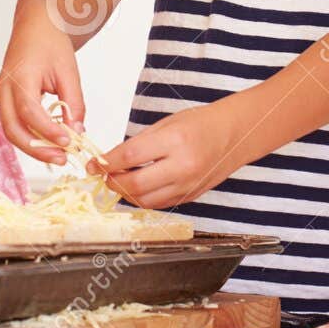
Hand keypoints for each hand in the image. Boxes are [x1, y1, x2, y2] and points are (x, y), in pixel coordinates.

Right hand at [0, 32, 86, 165]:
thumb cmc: (51, 44)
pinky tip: (50, 143)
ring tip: (58, 155)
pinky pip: (14, 125)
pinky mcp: (6, 101)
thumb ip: (73, 104)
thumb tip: (76, 133)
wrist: (36, 27)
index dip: (48, 130)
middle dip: (36, 148)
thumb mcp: (69, 72)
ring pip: (11, 131)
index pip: (29, 112)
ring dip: (33, 147)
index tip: (67, 142)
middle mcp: (4, 89)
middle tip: (61, 158)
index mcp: (20, 77)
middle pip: (13, 129)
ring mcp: (2, 96)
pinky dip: (30, 137)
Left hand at [99, 103, 244, 208]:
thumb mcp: (168, 123)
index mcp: (175, 141)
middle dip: (112, 182)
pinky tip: (137, 187)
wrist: (235, 135)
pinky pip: (159, 204)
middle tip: (103, 175)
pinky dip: (143, 198)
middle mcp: (182, 167)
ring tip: (118, 181)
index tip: (94, 164)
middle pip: (134, 185)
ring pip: (144, 200)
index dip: (106, 163)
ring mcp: (188, 186)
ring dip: (125, 193)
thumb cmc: (201, 123)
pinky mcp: (190, 197)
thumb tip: (111, 159)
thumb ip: (140, 143)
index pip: (129, 157)